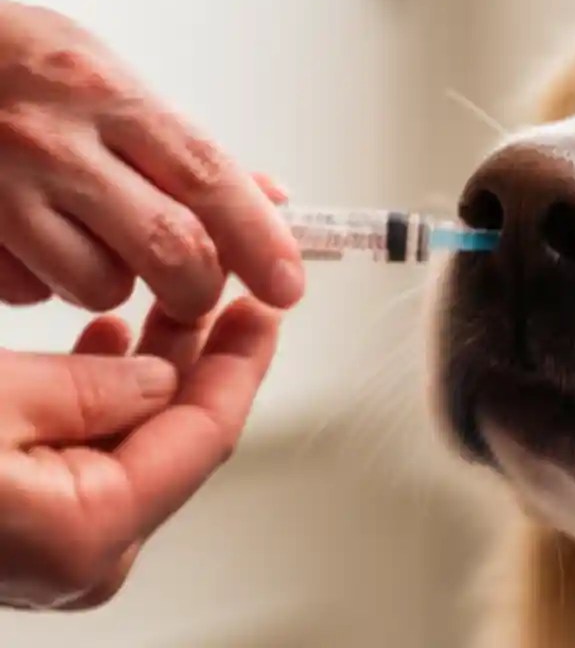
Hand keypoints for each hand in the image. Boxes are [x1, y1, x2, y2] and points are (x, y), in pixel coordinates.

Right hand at [0, 0, 302, 318]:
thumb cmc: (14, 63)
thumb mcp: (107, 76)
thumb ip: (186, 145)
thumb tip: (271, 200)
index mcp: (109, 94)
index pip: (209, 180)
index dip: (261, 242)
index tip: (288, 285)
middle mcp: (55, 142)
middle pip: (168, 249)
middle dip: (198, 286)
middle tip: (198, 289)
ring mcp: (1, 190)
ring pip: (97, 284)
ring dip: (116, 283)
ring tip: (98, 244)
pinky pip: (27, 292)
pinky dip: (45, 283)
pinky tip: (36, 241)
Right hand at [0, 298, 280, 609]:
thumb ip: (94, 389)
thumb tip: (162, 379)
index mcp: (91, 530)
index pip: (205, 437)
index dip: (240, 366)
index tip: (262, 315)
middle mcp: (81, 559)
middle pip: (175, 444)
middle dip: (200, 364)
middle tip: (225, 303)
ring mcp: (50, 557)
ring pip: (130, 448)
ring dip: (150, 376)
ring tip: (169, 311)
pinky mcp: (22, 537)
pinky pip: (87, 464)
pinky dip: (100, 406)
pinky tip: (105, 351)